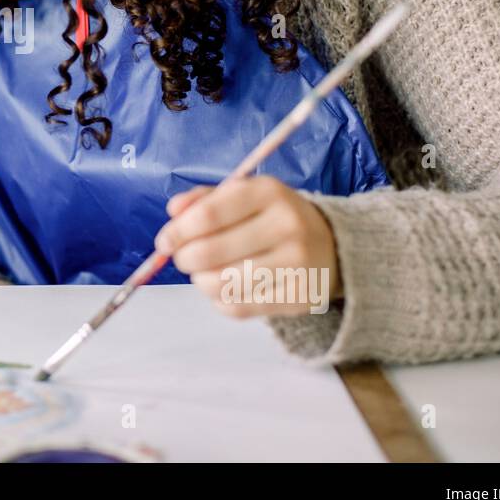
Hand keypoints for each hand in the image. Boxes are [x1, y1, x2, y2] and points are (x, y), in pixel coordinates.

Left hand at [155, 176, 339, 317]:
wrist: (334, 246)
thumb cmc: (273, 217)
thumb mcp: (244, 195)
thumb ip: (204, 199)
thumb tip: (173, 211)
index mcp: (269, 192)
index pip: (209, 214)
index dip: (178, 231)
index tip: (164, 242)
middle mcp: (286, 226)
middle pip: (210, 253)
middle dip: (185, 259)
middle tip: (184, 259)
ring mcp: (296, 265)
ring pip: (222, 285)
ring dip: (201, 282)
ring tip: (205, 274)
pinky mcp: (297, 298)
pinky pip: (238, 307)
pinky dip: (221, 301)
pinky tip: (228, 288)